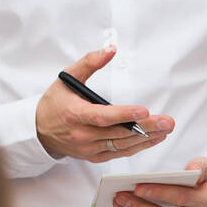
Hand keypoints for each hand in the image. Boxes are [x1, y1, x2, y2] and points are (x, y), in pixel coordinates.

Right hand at [35, 47, 174, 161]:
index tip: (144, 111)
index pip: (102, 117)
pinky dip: (137, 147)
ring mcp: (89, 149)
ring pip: (122, 145)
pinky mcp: (94, 156)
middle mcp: (82, 135)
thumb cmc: (54, 104)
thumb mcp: (67, 78)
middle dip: (146, 128)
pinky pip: (119, 153)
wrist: (39, 131)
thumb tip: (110, 50)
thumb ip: (89, 63)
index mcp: (75, 115)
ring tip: (165, 129)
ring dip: (147, 139)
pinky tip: (153, 139)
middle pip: (118, 133)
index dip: (124, 115)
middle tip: (167, 122)